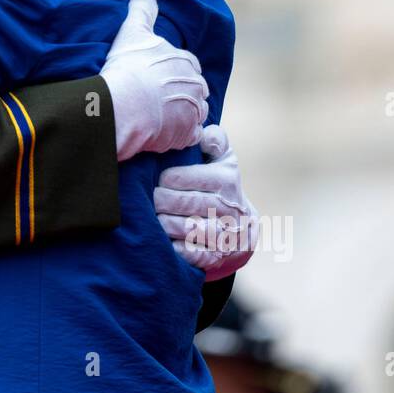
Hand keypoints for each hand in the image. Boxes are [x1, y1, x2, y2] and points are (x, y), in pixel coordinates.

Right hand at [100, 0, 208, 160]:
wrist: (125, 103)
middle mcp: (196, 85)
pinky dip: (184, 135)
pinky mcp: (188, 134)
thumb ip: (142, 10)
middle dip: (183, 93)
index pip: (189, 64)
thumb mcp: (133, 31)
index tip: (161, 76)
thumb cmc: (128, 66)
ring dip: (185, 115)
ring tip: (163, 118)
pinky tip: (168, 135)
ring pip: (196, 112)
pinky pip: (193, 136)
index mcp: (186, 60)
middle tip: (160, 97)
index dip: (176, 70)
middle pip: (196, 89)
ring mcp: (194, 111)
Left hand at [156, 125, 258, 281]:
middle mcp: (229, 208)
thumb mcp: (223, 159)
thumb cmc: (221, 185)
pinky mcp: (215, 257)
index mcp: (227, 180)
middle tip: (152, 199)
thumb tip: (203, 135)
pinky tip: (166, 241)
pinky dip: (176, 248)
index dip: (167, 179)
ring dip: (166, 224)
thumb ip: (215, 140)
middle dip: (162, 201)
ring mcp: (224, 235)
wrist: (241, 227)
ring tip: (156, 217)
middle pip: (185, 203)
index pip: (187, 177)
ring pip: (188, 229)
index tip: (160, 180)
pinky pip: (191, 253)